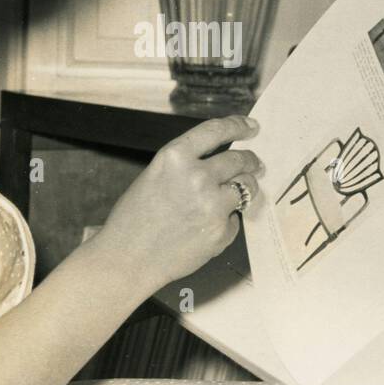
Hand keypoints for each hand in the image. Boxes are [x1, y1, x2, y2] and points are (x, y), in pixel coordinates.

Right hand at [92, 114, 262, 296]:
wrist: (128, 258)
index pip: (217, 131)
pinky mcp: (221, 231)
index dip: (238, 125)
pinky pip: (235, 220)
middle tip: (255, 163)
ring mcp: (212, 206)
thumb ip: (187, 165)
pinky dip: (226, 221)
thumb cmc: (135, 218)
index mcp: (175, 157)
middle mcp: (197, 177)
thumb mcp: (155, 175)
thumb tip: (221, 163)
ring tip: (235, 195)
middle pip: (240, 159)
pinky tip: (205, 228)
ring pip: (246, 187)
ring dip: (246, 188)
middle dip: (251, 160)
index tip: (252, 127)